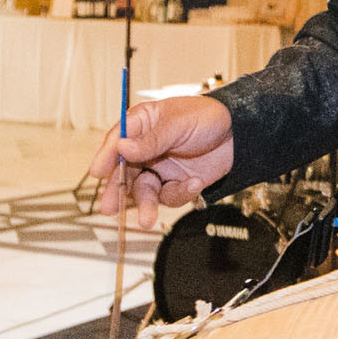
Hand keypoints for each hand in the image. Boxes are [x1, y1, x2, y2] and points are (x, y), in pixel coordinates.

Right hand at [89, 95, 234, 227]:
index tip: (97, 172)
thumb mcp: (178, 124)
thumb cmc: (207, 117)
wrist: (240, 134)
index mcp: (141, 124)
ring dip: (145, 205)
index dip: (106, 156)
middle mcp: (146, 148)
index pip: (117, 141)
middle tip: (108, 208)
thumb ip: (151, 140)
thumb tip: (122, 148)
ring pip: (144, 191)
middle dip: (116, 191)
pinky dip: (180, 194)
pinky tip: (195, 183)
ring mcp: (160, 168)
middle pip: (124, 172)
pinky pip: (169, 196)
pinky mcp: (175, 183)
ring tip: (146, 220)